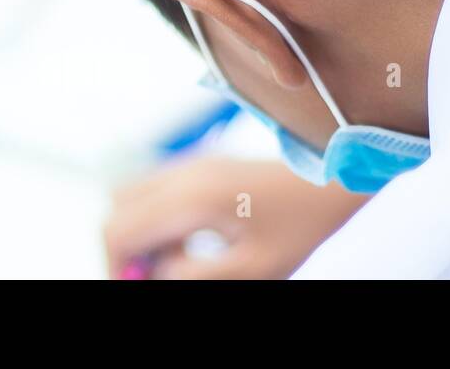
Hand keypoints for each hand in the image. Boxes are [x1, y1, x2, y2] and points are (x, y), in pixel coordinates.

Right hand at [105, 157, 368, 278]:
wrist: (334, 185)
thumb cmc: (300, 230)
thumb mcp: (252, 270)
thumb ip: (196, 276)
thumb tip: (157, 273)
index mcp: (191, 198)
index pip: (118, 229)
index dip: (116, 266)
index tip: (136, 286)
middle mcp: (184, 173)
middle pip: (118, 210)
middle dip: (124, 248)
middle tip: (151, 277)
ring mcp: (192, 164)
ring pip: (134, 197)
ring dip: (140, 232)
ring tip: (176, 260)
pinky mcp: (202, 165)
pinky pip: (157, 189)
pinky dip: (157, 218)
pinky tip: (189, 239)